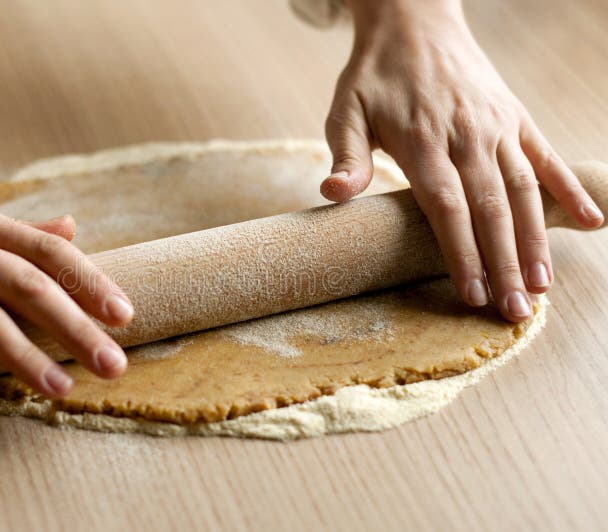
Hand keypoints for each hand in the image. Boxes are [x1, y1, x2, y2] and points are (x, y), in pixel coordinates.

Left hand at [323, 0, 603, 321]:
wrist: (413, 22)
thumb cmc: (373, 77)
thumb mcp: (345, 111)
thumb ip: (346, 155)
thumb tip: (332, 194)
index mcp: (421, 142)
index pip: (446, 207)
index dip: (461, 251)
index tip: (471, 293)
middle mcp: (466, 137)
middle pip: (490, 209)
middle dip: (502, 264)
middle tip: (513, 312)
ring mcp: (496, 127)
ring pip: (523, 190)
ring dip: (534, 240)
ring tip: (541, 286)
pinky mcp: (515, 118)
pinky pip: (546, 157)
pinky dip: (568, 189)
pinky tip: (588, 221)